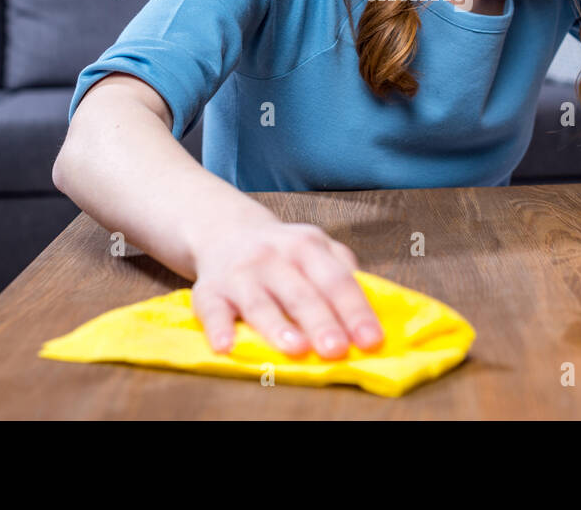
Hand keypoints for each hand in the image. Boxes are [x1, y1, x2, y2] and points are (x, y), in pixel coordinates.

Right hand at [189, 207, 384, 358]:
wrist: (226, 231)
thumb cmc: (284, 253)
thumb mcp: (317, 250)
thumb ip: (342, 273)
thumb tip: (371, 312)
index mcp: (308, 246)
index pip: (336, 280)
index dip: (355, 310)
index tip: (371, 339)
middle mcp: (273, 256)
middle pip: (301, 293)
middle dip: (321, 321)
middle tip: (337, 349)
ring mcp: (240, 273)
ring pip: (260, 302)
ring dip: (277, 326)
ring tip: (296, 348)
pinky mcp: (209, 290)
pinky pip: (212, 309)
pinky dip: (218, 328)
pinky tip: (226, 345)